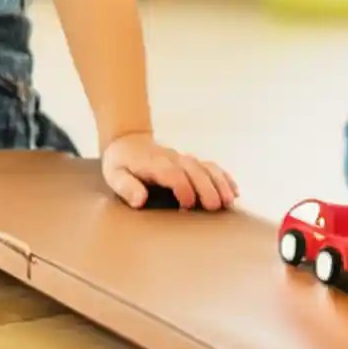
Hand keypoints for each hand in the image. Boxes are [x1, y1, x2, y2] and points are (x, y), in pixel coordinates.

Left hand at [102, 133, 237, 210]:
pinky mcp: (191, 163)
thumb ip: (126, 187)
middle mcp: (172, 158)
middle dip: (206, 187)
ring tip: (229, 201)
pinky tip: (233, 191)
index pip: (171, 172)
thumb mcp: (114, 175)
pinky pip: (211, 167)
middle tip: (215, 207)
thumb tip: (140, 199)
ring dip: (219, 182)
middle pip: (194, 169)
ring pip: (206, 167)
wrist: (128, 141)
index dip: (182, 187)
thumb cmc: (120, 163)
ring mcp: (183, 159)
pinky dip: (223, 177)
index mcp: (153, 162)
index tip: (186, 205)